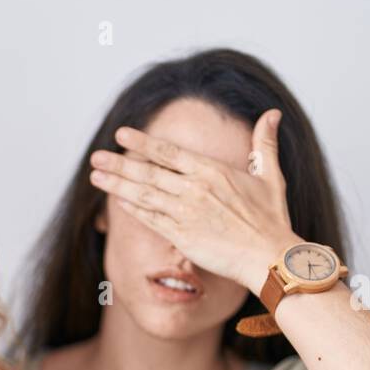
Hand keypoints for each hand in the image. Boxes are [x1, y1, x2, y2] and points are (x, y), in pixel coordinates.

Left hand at [88, 110, 300, 293]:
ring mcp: (186, 213)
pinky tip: (118, 201)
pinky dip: (134, 210)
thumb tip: (273, 114)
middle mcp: (195, 189)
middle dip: (119, 164)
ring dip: (118, 185)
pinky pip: (152, 220)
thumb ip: (265, 145)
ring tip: (96, 176)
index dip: (142, 143)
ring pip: (144, 195)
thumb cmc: (271, 220)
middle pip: (149, 173)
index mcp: (212, 171)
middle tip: (96, 156)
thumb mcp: (270, 176)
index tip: (121, 134)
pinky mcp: (182, 237)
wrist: (268, 256)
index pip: (169, 152)